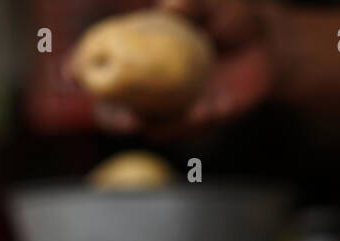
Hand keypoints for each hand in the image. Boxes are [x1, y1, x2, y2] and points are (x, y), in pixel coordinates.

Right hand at [91, 0, 275, 138]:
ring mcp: (164, 106)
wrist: (266, 48)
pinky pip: (187, 129)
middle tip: (131, 121)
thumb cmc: (231, 16)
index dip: (79, 68)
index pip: (96, 61)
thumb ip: (193, 2)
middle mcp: (142, 83)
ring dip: (166, 125)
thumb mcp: (216, 4)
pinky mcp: (191, 122)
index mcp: (133, 49)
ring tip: (197, 108)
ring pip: (149, 127)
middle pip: (111, 110)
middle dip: (114, 120)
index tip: (73, 75)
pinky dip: (199, 120)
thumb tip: (170, 5)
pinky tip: (217, 105)